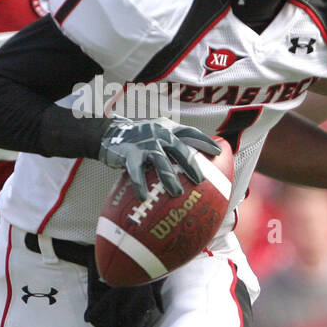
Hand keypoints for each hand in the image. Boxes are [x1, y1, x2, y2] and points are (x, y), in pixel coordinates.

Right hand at [98, 118, 219, 199]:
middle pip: (179, 149)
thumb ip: (172, 144)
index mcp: (167, 129)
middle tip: (200, 180)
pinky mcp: (129, 153)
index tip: (217, 152)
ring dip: (169, 177)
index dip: (204, 141)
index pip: (190, 132)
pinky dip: (140, 185)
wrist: (108, 134)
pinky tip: (143, 197)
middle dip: (191, 164)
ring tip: (177, 192)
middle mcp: (158, 133)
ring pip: (160, 161)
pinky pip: (136, 172)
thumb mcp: (156, 134)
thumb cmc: (138, 139)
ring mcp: (144, 143)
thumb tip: (192, 164)